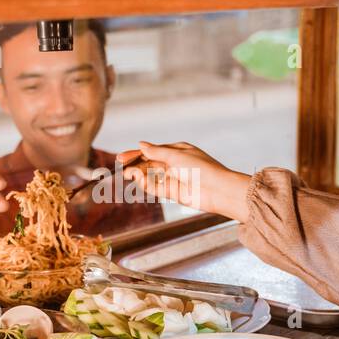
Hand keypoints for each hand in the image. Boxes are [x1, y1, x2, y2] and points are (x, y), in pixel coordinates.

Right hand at [118, 141, 251, 221]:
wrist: (218, 190)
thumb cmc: (202, 169)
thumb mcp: (177, 156)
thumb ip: (157, 153)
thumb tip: (141, 145)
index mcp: (177, 150)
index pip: (152, 151)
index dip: (136, 154)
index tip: (121, 157)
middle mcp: (174, 164)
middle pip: (149, 163)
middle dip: (135, 164)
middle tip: (121, 166)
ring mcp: (173, 179)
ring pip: (150, 176)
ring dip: (138, 174)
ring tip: (129, 173)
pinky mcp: (173, 193)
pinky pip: (155, 188)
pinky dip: (146, 184)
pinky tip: (140, 179)